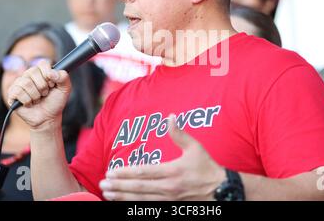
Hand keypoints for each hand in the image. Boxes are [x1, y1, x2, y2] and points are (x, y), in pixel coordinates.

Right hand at [6, 60, 71, 129]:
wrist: (48, 117)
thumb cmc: (55, 102)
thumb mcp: (65, 89)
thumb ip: (64, 77)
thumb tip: (51, 73)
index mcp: (41, 72)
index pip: (42, 63)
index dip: (48, 74)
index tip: (52, 84)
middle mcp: (29, 75)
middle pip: (33, 71)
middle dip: (43, 86)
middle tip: (45, 94)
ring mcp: (19, 83)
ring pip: (26, 82)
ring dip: (36, 95)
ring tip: (38, 99)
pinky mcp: (12, 93)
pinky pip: (18, 92)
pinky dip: (28, 100)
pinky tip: (30, 103)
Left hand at [99, 115, 225, 200]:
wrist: (221, 190)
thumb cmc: (207, 167)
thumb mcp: (195, 148)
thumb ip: (180, 134)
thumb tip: (170, 117)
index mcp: (173, 171)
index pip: (144, 172)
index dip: (126, 172)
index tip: (112, 170)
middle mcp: (169, 187)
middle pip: (138, 187)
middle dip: (119, 185)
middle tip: (103, 183)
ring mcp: (169, 199)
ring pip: (140, 200)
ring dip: (122, 196)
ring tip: (107, 194)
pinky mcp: (170, 206)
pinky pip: (148, 207)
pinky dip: (134, 205)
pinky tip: (123, 202)